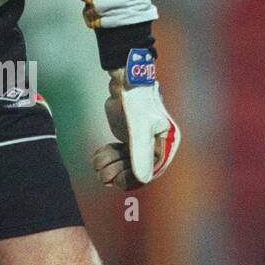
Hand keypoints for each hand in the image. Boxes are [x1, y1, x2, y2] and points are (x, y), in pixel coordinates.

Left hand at [93, 48, 179, 187]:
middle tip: (102, 173)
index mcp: (167, 143)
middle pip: (136, 172)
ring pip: (125, 166)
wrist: (126, 82)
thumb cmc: (137, 102)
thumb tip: (143, 180)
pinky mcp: (129, 139)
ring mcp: (142, 144)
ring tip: (98, 160)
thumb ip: (140, 154)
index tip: (116, 181)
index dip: (133, 179)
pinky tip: (99, 153)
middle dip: (117, 172)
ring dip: (109, 165)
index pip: (152, 172)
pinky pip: (117, 157)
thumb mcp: (139, 129)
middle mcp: (157, 145)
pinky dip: (107, 157)